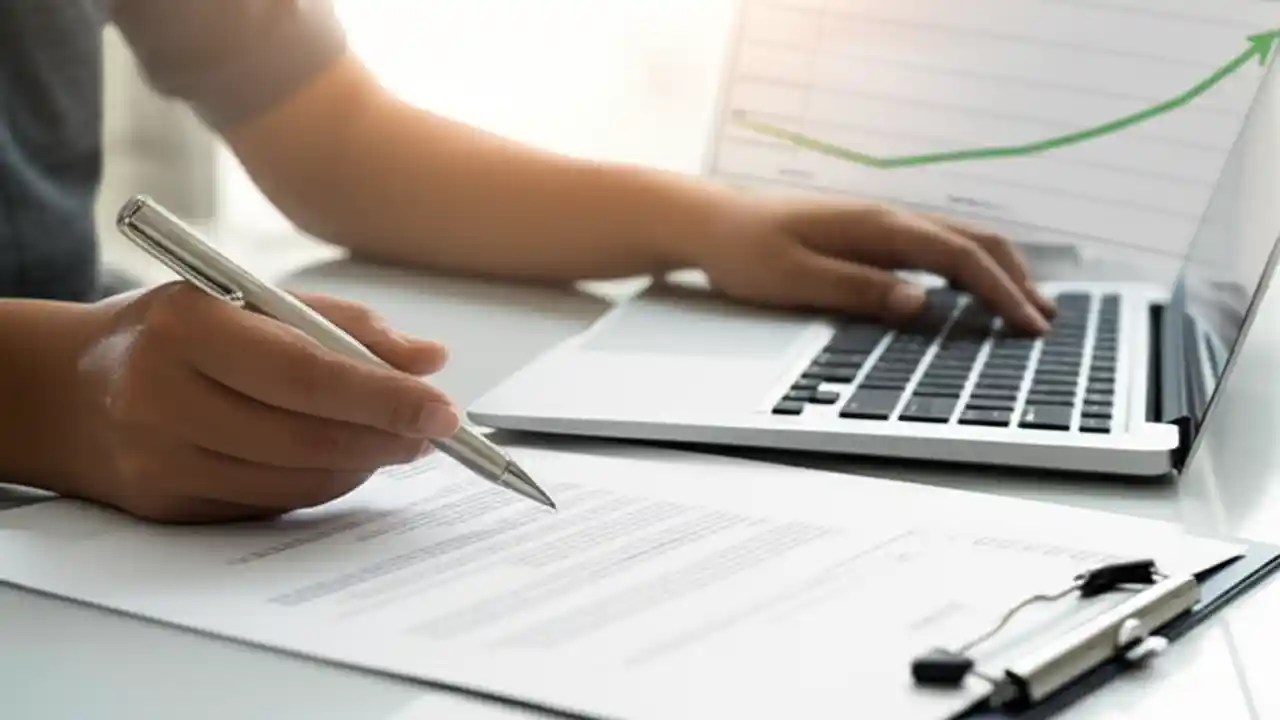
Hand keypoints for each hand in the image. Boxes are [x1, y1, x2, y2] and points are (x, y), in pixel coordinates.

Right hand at [67, 284, 458, 522]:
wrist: (75, 389)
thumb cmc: (180, 333)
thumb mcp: (250, 299)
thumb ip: (344, 325)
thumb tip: (429, 360)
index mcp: (187, 326)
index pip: (306, 374)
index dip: (383, 397)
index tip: (444, 409)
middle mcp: (163, 396)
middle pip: (306, 436)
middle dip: (386, 437)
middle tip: (435, 430)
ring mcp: (160, 459)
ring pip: (296, 479)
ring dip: (363, 463)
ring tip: (396, 440)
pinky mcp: (167, 505)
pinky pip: (272, 504)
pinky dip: (323, 483)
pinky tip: (344, 460)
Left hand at [694, 196, 1056, 333]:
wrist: (713, 223)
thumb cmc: (746, 252)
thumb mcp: (796, 279)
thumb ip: (859, 289)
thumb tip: (920, 304)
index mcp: (877, 228)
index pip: (959, 257)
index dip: (1001, 292)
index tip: (1029, 325)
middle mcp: (888, 219)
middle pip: (974, 241)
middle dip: (1016, 280)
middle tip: (1045, 322)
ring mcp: (882, 224)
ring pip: (960, 240)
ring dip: (999, 270)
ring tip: (1028, 305)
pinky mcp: (872, 234)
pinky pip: (936, 247)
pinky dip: (970, 267)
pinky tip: (974, 290)